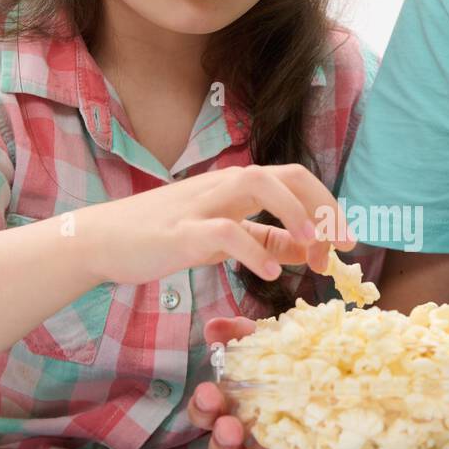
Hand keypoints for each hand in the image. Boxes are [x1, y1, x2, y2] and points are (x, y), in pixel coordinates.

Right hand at [80, 164, 354, 285]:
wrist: (102, 241)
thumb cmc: (162, 238)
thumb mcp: (223, 237)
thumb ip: (265, 239)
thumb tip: (309, 248)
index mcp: (236, 188)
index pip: (295, 181)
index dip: (328, 209)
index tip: (347, 245)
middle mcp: (224, 186)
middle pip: (287, 174)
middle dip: (323, 206)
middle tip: (344, 245)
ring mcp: (202, 205)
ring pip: (259, 184)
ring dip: (295, 214)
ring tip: (314, 250)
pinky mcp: (181, 231)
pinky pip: (225, 231)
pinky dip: (253, 250)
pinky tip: (270, 273)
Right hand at [186, 315, 300, 448]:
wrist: (365, 398)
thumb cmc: (308, 372)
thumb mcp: (281, 347)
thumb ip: (246, 335)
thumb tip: (213, 326)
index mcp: (240, 408)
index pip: (209, 411)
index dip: (204, 405)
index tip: (210, 393)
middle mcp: (250, 440)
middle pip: (222, 447)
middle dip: (222, 438)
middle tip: (232, 428)